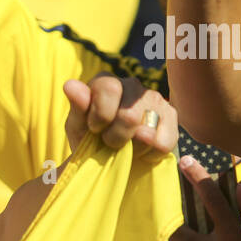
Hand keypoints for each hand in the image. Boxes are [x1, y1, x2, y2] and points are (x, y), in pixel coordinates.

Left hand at [62, 74, 176, 153]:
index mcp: (106, 81)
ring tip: (125, 146)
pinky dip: (148, 155)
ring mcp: (155, 99)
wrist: (106, 159)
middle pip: (129, 115)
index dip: (100, 116)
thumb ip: (76, 107)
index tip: (94, 129)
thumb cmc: (88, 138)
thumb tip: (70, 85)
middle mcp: (132, 84)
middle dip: (115, 138)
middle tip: (109, 142)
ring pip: (146, 132)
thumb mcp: (77, 126)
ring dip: (131, 148)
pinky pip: (162, 144)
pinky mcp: (171, 117)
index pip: (109, 88)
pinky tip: (140, 151)